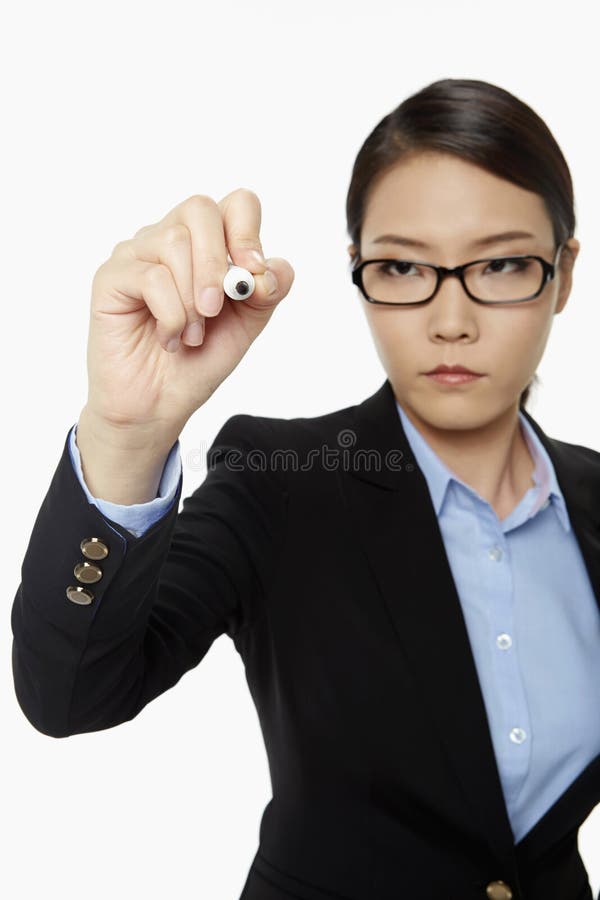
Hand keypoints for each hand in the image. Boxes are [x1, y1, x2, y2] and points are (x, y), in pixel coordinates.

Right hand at [83, 188, 294, 440]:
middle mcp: (170, 239)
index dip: (248, 231)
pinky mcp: (111, 276)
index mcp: (209, 245)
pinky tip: (168, 339)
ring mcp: (138, 254)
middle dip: (215, 262)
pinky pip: (150, 277)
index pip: (236, 205)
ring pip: (173, 243)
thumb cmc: (198, 361)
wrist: (159, 405)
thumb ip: (266, 293)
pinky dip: (170, 315)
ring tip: (191, 336)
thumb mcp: (246, 326)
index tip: (254, 274)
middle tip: (216, 308)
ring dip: (191, 300)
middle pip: (200, 209)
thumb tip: (271, 269)